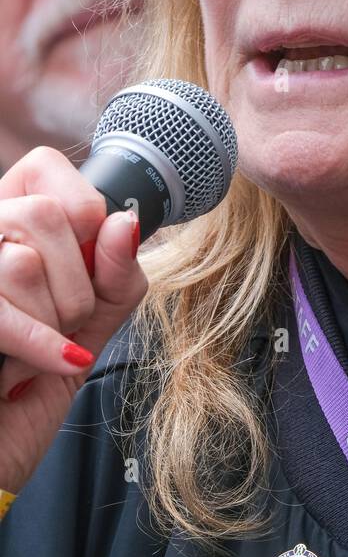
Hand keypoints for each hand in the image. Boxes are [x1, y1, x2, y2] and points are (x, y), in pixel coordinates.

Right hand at [0, 146, 147, 495]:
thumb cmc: (33, 389)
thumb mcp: (91, 325)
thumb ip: (117, 274)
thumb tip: (125, 223)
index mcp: (2, 223)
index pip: (43, 167)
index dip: (83, 212)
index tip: (88, 263)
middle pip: (44, 215)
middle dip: (76, 283)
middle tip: (65, 322)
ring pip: (23, 265)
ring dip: (51, 322)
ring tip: (34, 354)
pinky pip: (4, 313)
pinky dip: (41, 345)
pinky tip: (53, 365)